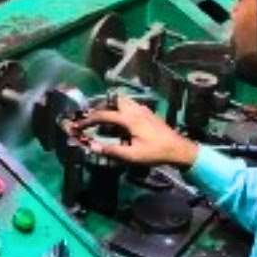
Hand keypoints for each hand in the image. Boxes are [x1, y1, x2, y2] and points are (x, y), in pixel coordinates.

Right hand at [72, 96, 198, 168]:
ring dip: (110, 106)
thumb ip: (111, 150)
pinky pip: (129, 105)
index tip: (78, 125)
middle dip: (99, 107)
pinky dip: (120, 109)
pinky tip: (120, 121)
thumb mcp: (132, 155)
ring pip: (121, 100)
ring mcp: (142, 109)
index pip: (103, 115)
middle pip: (112, 100)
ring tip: (103, 118)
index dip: (88, 120)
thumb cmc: (155, 153)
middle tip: (91, 118)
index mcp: (129, 119)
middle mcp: (135, 109)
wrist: (179, 149)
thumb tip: (92, 146)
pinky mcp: (147, 112)